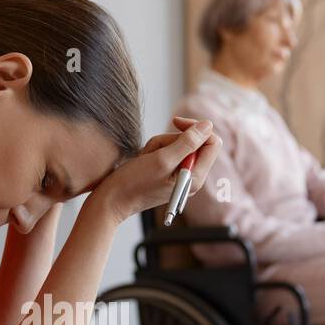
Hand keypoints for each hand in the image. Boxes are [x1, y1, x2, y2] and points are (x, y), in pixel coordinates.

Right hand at [91, 116, 221, 223]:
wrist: (112, 200)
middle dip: (171, 139)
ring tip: (145, 158)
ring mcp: (180, 175)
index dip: (196, 128)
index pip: (212, 142)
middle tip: (154, 151)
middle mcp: (191, 176)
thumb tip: (208, 125)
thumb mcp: (161, 159)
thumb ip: (187, 142)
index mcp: (195, 177)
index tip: (176, 123)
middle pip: (193, 142)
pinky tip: (143, 161)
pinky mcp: (168, 172)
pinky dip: (154, 151)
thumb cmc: (134, 183)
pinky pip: (166, 151)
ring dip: (159, 145)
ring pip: (177, 144)